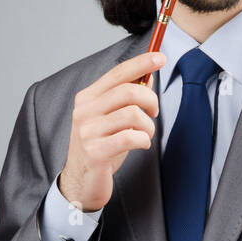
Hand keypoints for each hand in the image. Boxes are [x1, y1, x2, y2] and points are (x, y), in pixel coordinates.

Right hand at [58, 50, 165, 211]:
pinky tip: (141, 144)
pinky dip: (143, 140)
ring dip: (148, 126)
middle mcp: (84, 111)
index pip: (117, 73)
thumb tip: (147, 77)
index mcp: (87, 98)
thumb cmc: (100, 149)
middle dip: (150, 101)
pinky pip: (130, 137)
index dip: (141, 63)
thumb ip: (125, 99)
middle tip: (154, 114)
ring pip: (132, 114)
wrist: (81, 183)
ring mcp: (88, 131)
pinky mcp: (95, 151)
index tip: (160, 57)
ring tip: (145, 134)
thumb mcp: (111, 120)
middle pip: (128, 91)